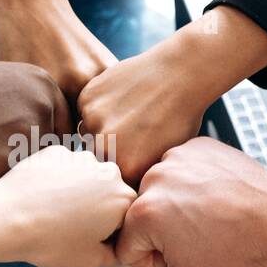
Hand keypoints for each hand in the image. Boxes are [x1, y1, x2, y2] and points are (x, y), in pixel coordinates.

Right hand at [0, 49, 70, 184]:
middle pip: (47, 159)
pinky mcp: (3, 165)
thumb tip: (48, 158)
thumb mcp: (0, 89)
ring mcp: (26, 137)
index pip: (58, 135)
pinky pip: (6, 191)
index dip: (29, 146)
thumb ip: (29, 115)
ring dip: (6, 177)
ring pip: (29, 177)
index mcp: (45, 87)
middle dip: (21, 164)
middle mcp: (44, 109)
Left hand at [0, 146, 135, 266]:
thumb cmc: (50, 242)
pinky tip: (41, 195)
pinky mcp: (56, 151)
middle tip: (72, 226)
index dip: (113, 229)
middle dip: (98, 206)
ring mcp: (81, 157)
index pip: (130, 215)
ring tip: (53, 210)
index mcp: (124, 199)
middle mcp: (109, 172)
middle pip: (110, 191)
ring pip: (87, 176)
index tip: (93, 239)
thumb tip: (122, 248)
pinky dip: (57, 178)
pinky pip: (64, 167)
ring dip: (78, 190)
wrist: (7, 218)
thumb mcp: (90, 260)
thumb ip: (116, 253)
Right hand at [77, 6, 266, 184]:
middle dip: (110, 153)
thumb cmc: (180, 117)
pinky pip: (85, 111)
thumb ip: (143, 176)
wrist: (181, 73)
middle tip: (132, 135)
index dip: (123, 173)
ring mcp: (94, 120)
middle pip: (97, 160)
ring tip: (128, 116)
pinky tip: (122, 99)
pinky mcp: (87, 97)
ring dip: (101, 130)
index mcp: (127, 168)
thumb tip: (125, 192)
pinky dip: (98, 108)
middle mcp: (106, 146)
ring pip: (88, 135)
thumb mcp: (167, 157)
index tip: (135, 159)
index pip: (114, 182)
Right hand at [115, 137, 266, 266]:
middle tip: (199, 237)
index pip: (127, 247)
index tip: (183, 255)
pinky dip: (193, 185)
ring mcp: (175, 157)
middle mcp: (153, 178)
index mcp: (143, 214)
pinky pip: (180, 172)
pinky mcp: (195, 146)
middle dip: (163, 232)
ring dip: (176, 206)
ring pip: (160, 192)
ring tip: (209, 217)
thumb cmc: (236, 254)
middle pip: (141, 217)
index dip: (154, 260)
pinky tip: (215, 198)